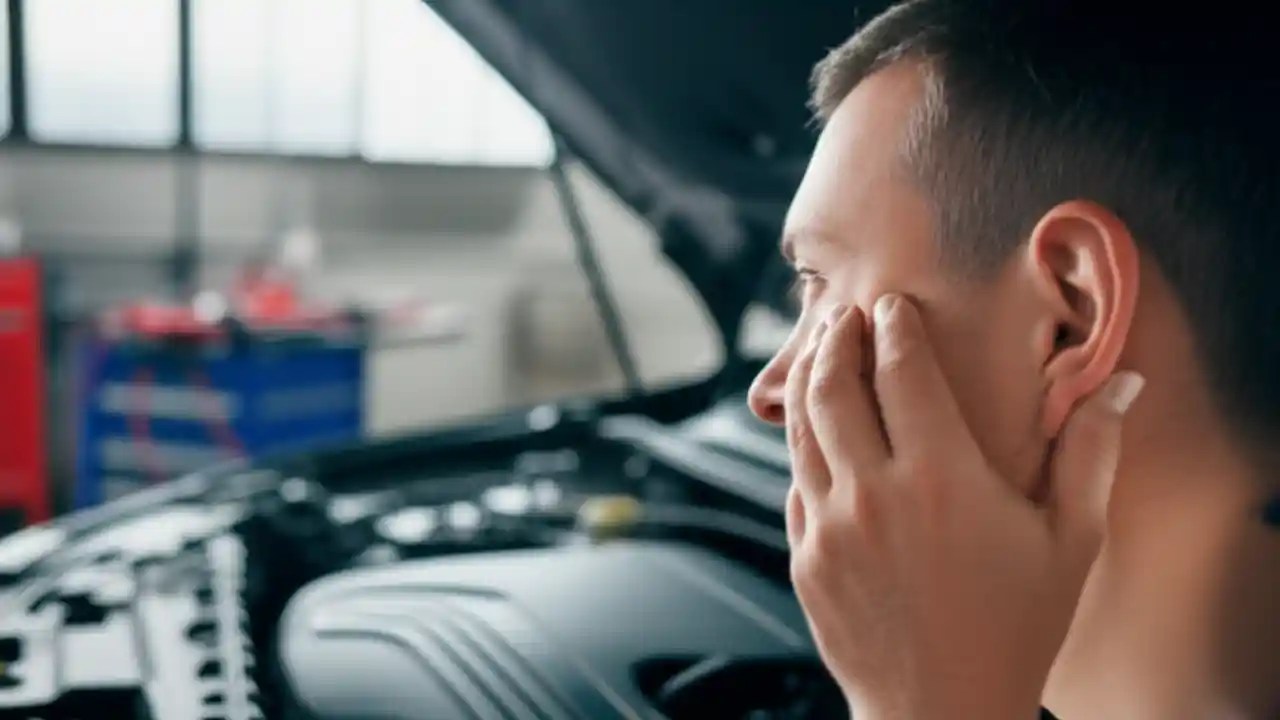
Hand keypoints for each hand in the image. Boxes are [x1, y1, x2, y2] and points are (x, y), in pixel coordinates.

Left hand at [784, 294, 1143, 719]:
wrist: (941, 712)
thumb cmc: (1017, 629)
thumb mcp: (1070, 543)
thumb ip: (1089, 454)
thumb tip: (1117, 384)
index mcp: (941, 478)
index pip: (901, 371)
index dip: (893, 327)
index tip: (892, 304)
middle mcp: (873, 493)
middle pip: (832, 387)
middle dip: (835, 339)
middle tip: (844, 316)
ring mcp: (828, 526)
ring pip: (800, 430)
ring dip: (807, 382)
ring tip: (820, 354)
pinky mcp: (804, 557)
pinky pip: (795, 483)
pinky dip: (801, 446)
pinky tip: (815, 433)